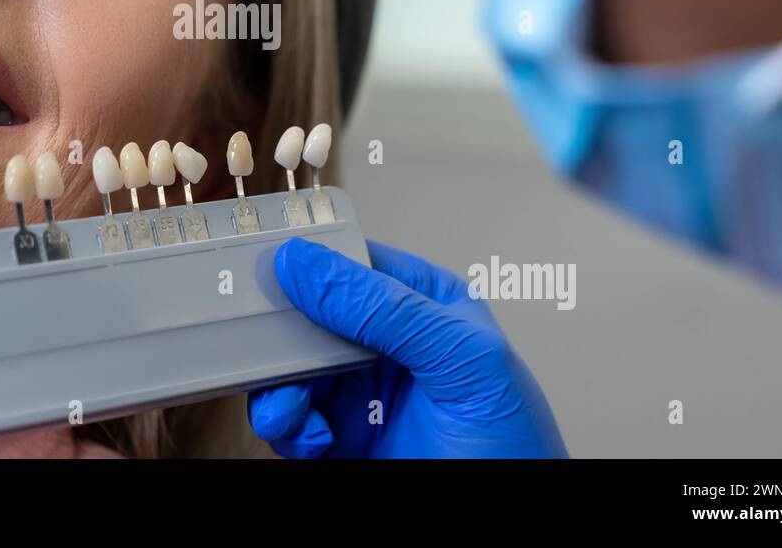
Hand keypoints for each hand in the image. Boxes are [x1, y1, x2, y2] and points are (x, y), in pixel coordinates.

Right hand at [249, 238, 566, 457]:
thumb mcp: (463, 361)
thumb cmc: (515, 450)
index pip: (356, 261)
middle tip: (267, 351)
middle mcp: (387, 343)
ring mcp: (361, 392)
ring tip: (289, 410)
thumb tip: (309, 264)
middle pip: (309, 315)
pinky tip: (311, 438)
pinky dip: (288, 428)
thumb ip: (389, 309)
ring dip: (278, 388)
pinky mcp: (341, 437)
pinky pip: (291, 420)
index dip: (311, 261)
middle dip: (282, 334)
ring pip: (290, 369)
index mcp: (425, 304)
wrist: (502, 529)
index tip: (271, 269)